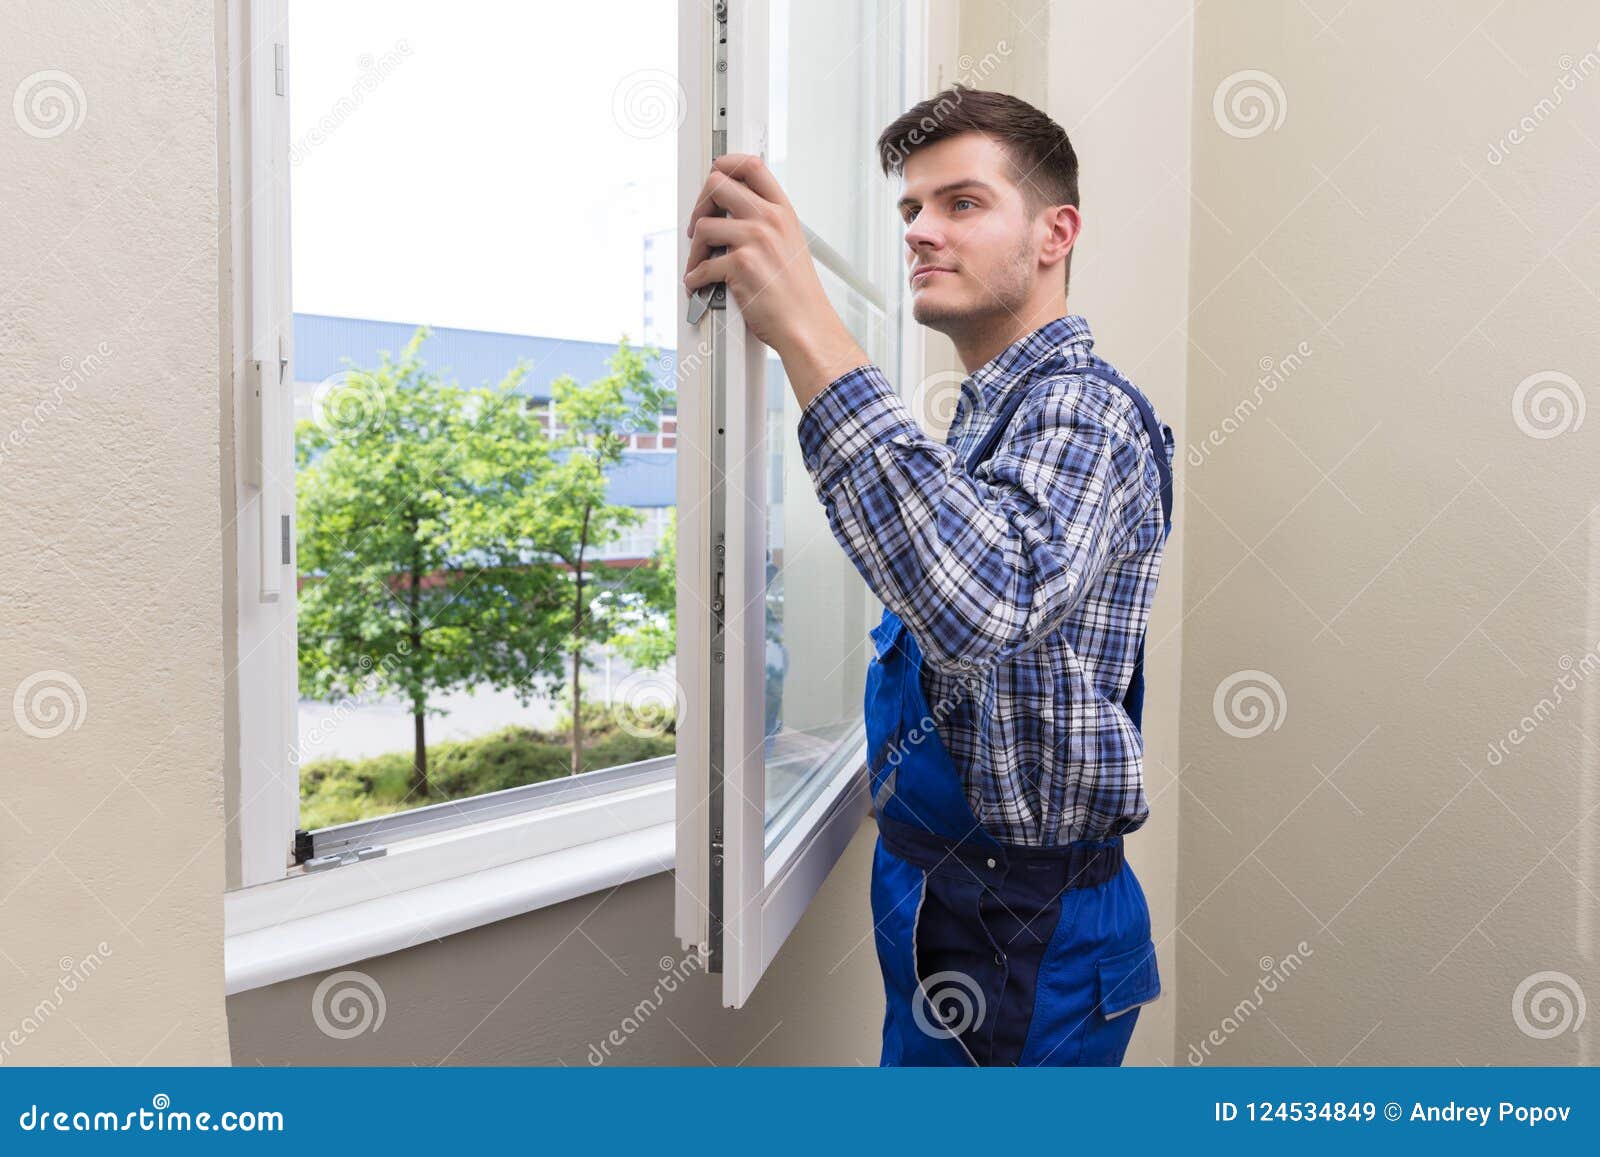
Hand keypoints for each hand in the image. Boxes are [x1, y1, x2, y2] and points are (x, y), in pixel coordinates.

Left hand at [684, 153, 867, 402]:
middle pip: (717, 184)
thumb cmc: (798, 293)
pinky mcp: (740, 265)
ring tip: (699, 264)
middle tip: (698, 224)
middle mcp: (769, 220)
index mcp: (782, 211)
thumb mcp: (790, 244)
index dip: (725, 164)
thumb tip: (733, 213)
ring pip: (703, 226)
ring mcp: (755, 240)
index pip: (750, 165)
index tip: (714, 174)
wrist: (806, 325)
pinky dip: (695, 278)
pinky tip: (700, 284)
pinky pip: (702, 266)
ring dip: (695, 250)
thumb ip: (766, 223)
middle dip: (699, 204)